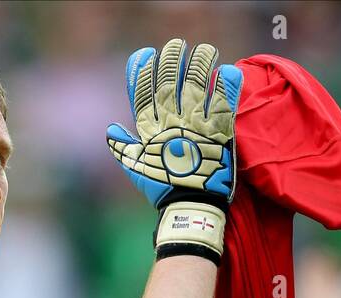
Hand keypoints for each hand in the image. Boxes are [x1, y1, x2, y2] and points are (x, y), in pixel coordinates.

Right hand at [106, 38, 242, 262]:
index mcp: (150, 130)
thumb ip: (123, 145)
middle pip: (170, 83)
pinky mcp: (220, 134)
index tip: (146, 54)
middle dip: (172, 61)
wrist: (190, 209)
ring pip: (197, 86)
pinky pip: (225, 104)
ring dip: (200, 64)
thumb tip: (111, 128)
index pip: (143, 93)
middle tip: (177, 45)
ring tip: (205, 50)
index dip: (143, 71)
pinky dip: (227, 86)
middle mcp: (171, 124)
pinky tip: (229, 70)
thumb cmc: (162, 189)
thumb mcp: (136, 169)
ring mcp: (196, 127)